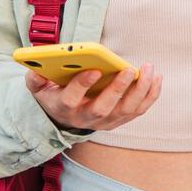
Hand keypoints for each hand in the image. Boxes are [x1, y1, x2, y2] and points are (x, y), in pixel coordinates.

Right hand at [26, 64, 160, 132]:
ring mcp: (105, 122)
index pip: (72, 99)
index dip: (82, 84)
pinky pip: (138, 110)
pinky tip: (156, 78)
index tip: (94, 69)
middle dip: (118, 89)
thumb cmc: (54, 94)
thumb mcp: (39, 88)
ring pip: (126, 110)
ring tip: (148, 69)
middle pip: (104, 108)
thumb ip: (35, 78)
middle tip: (129, 68)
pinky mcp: (120, 120)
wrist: (65, 117)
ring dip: (140, 90)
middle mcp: (86, 119)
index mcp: (64, 108)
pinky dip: (150, 96)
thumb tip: (34, 69)